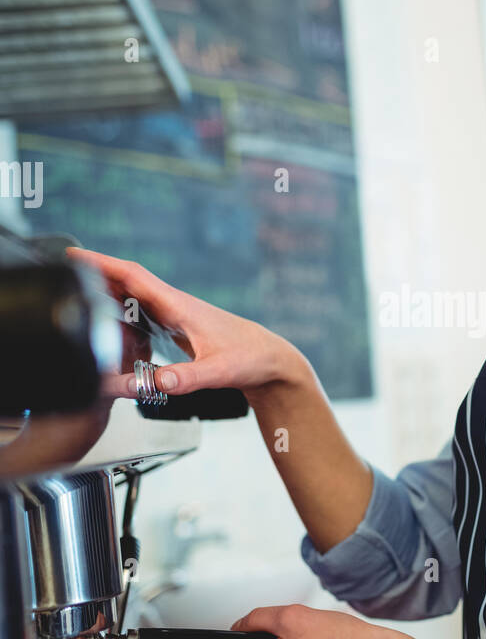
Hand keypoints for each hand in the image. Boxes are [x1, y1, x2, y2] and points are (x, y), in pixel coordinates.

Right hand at [65, 247, 310, 400]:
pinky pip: (143, 311)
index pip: (134, 277)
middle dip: (95, 273)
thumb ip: (188, 378)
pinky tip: (110, 318)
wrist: (269, 361)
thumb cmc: (250, 358)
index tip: (75, 255)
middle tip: (63, 271)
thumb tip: (158, 383)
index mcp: (179, 306)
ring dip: (107, 290)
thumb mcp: (218, 371)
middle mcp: (175, 305)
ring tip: (78, 291)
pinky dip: (122, 310)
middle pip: (127, 282)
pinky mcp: (178, 326)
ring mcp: (176, 314)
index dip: (102, 264)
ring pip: (134, 295)